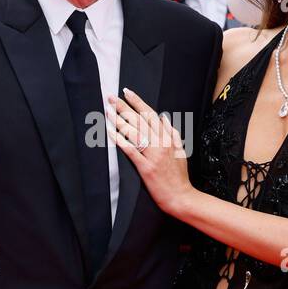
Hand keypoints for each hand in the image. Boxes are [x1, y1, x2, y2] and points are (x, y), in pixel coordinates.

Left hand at [107, 88, 193, 217]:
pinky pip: (131, 150)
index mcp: (168, 138)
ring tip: (107, 110)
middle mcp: (161, 143)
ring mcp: (153, 155)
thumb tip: (164, 117)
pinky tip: (111, 132)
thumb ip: (172, 133)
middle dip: (123, 107)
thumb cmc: (179, 176)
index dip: (138, 102)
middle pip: (139, 120)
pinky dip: (120, 140)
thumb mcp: (180, 151)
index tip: (127, 92)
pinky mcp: (146, 167)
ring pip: (134, 132)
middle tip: (110, 97)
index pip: (150, 114)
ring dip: (119, 119)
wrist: (180, 196)